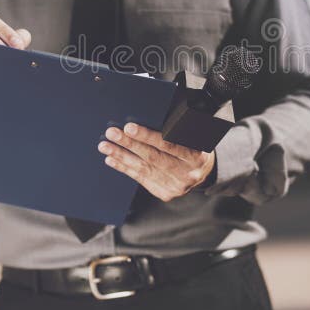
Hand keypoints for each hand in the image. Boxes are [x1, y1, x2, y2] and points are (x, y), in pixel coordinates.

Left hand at [99, 123, 214, 201]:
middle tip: (111, 133)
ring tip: (106, 146)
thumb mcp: (193, 136)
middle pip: (153, 157)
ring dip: (121, 156)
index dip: (147, 136)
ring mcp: (175, 186)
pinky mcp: (165, 193)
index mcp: (197, 156)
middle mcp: (187, 174)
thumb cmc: (195, 147)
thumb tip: (147, 115)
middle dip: (129, 144)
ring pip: (143, 169)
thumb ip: (176, 130)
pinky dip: (125, 168)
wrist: (203, 172)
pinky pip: (141, 179)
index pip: (168, 145)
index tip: (129, 127)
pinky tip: (112, 160)